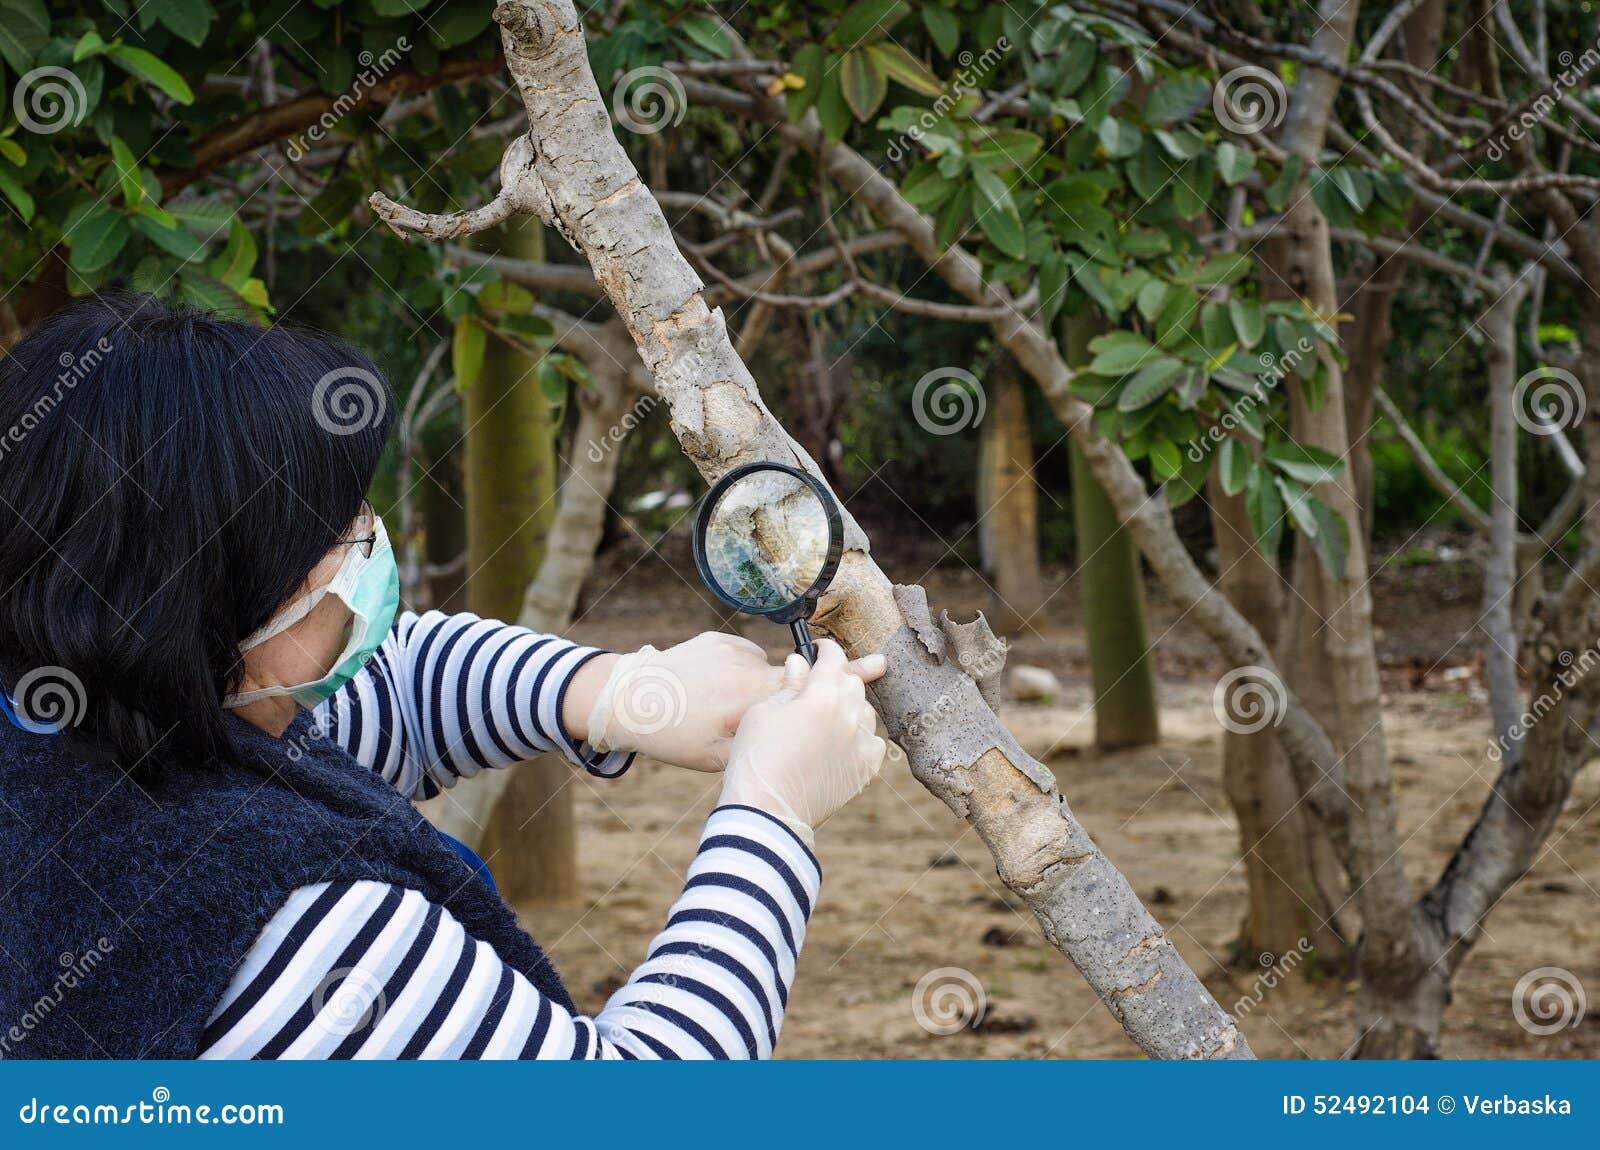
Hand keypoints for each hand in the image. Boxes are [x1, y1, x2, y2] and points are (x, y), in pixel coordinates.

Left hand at [583, 632, 782, 771]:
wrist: (630, 700)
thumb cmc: (672, 735)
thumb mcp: (714, 759)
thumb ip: (756, 747)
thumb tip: (784, 739)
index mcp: (747, 700)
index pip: (800, 693)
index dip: (799, 705)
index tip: (786, 719)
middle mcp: (745, 668)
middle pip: (785, 677)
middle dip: (777, 695)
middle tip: (751, 714)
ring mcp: (730, 649)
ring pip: (764, 665)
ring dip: (756, 680)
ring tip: (728, 699)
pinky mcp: (717, 638)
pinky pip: (745, 651)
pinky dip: (740, 665)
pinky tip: (716, 682)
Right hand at [718, 639, 887, 847]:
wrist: (767, 811)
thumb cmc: (756, 759)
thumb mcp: (762, 712)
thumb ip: (788, 684)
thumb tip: (800, 663)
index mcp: (823, 696)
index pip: (834, 658)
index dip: (825, 649)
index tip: (819, 649)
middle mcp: (849, 716)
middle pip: (852, 683)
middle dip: (836, 678)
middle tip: (818, 684)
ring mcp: (861, 744)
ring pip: (865, 711)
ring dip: (849, 707)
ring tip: (827, 716)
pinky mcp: (866, 769)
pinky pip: (873, 742)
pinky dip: (860, 736)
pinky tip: (842, 742)